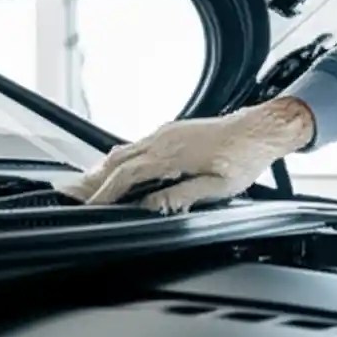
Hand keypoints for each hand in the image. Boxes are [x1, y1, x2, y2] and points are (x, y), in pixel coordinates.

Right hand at [55, 97, 315, 212]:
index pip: (125, 176)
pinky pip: (138, 145)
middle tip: (74, 196)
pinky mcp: (173, 131)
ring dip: (106, 168)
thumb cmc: (244, 158)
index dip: (104, 193)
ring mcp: (167, 133)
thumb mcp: (217, 187)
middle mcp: (163, 140)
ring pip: (126, 151)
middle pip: (117, 162)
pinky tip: (121, 167)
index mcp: (170, 155)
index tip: (91, 207)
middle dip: (94, 180)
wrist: (261, 128)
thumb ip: (181, 196)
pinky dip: (122, 159)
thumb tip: (150, 206)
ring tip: (88, 184)